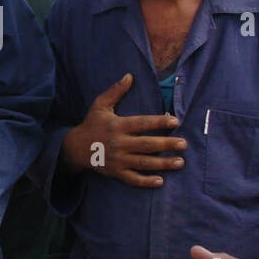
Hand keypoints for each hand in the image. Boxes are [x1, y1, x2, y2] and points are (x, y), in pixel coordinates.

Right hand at [61, 73, 185, 187]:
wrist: (75, 148)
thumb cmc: (92, 124)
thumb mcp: (100, 105)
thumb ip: (115, 91)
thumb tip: (130, 76)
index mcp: (117, 126)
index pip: (142, 123)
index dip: (159, 122)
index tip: (175, 121)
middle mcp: (119, 143)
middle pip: (147, 145)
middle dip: (167, 144)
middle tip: (184, 144)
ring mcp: (117, 160)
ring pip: (144, 163)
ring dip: (163, 163)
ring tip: (180, 162)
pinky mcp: (115, 172)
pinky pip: (132, 179)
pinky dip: (146, 182)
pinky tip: (161, 181)